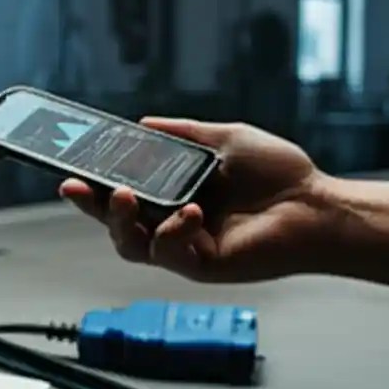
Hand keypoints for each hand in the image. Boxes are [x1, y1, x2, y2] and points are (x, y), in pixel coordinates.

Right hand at [60, 118, 330, 281]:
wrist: (317, 205)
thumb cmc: (279, 175)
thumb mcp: (224, 139)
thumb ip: (183, 134)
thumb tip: (143, 123)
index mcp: (174, 194)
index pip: (123, 192)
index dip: (94, 184)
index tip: (71, 170)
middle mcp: (173, 222)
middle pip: (115, 223)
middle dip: (90, 206)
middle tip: (76, 187)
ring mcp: (184, 246)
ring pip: (130, 244)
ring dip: (118, 221)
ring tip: (124, 196)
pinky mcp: (201, 265)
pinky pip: (168, 253)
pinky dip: (171, 231)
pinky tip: (190, 212)